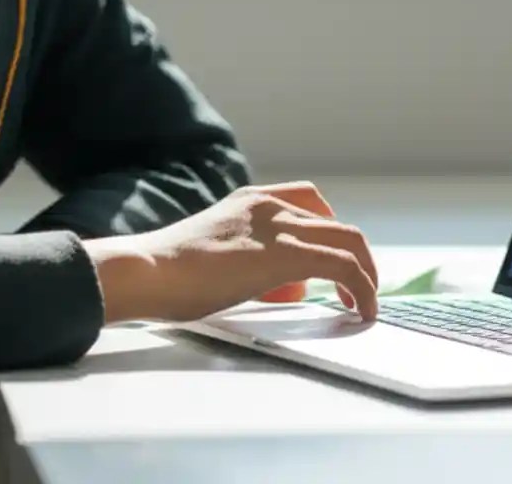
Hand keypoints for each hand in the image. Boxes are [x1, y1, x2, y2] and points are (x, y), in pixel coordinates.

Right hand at [85, 182, 378, 322]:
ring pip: (349, 241)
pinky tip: (362, 311)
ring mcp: (280, 227)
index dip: (329, 233)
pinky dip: (363, 289)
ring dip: (366, 275)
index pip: (308, 201)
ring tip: (364, 304)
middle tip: (358, 290)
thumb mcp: (214, 255)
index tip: (333, 263)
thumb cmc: (165, 273)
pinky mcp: (286, 255)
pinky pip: (344, 267)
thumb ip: (249, 262)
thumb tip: (282, 287)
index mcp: (249, 200)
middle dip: (356, 259)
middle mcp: (270, 205)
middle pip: (336, 224)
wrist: (144, 272)